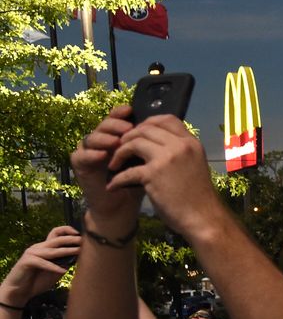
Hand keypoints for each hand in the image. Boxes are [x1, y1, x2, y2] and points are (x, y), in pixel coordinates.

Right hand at [0, 226, 80, 306]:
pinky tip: (63, 271)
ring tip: (79, 251)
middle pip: (56, 239)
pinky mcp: (26, 262)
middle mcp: (38, 248)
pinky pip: (42, 263)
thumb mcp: (56, 271)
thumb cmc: (38, 281)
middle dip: (72, 239)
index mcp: (45, 247)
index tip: (80, 234)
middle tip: (84, 240)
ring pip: (52, 251)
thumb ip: (65, 263)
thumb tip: (82, 258)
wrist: (20, 291)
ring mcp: (31, 253)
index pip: (56, 233)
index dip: (67, 231)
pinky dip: (53, 267)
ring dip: (67, 250)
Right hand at [71, 109, 145, 233]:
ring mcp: (88, 150)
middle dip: (116, 124)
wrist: (123, 208)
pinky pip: (81, 154)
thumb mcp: (148, 160)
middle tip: (128, 128)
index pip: (117, 118)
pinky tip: (103, 155)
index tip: (132, 110)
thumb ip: (151, 144)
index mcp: (117, 136)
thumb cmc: (138, 182)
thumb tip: (166, 125)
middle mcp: (101, 140)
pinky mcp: (79, 164)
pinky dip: (92, 154)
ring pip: (91, 137)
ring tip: (116, 141)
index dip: (122, 113)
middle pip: (104, 125)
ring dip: (104, 138)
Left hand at [107, 114, 222, 239]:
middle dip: (128, 137)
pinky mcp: (154, 175)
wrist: (203, 218)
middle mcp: (180, 146)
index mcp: (191, 143)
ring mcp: (167, 159)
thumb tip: (159, 145)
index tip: (138, 133)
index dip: (148, 122)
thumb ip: (181, 152)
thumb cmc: (199, 196)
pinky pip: (127, 170)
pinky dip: (117, 179)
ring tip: (114, 164)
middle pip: (146, 128)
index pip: (167, 119)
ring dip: (119, 153)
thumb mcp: (195, 165)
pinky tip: (114, 186)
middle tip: (120, 148)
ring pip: (133, 142)